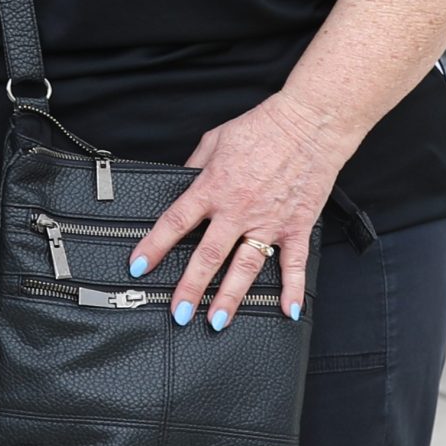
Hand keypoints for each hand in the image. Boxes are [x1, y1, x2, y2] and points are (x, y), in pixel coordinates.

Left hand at [129, 89, 351, 331]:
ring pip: (245, 267)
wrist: (307, 124)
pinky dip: (292, 290)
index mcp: (214, 186)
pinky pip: (294, 264)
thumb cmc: (261, 128)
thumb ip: (195, 166)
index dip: (154, 245)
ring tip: (217, 321)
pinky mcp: (296, 227)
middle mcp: (238, 209)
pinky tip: (287, 311)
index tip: (138, 266)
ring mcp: (268, 222)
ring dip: (230, 297)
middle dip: (191, 287)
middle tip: (179, 313)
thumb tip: (180, 185)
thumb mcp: (215, 140)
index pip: (176, 221)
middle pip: (209, 255)